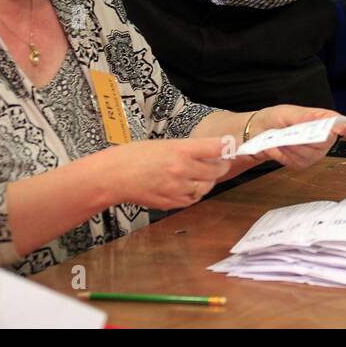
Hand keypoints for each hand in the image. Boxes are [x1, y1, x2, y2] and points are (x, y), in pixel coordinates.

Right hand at [102, 136, 231, 209]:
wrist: (113, 176)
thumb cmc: (135, 155)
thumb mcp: (165, 143)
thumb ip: (190, 148)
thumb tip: (214, 150)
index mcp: (180, 150)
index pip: (216, 147)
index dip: (228, 146)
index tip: (232, 145)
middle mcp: (182, 169)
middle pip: (217, 169)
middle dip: (221, 165)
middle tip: (219, 160)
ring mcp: (177, 188)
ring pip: (207, 186)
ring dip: (209, 180)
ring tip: (201, 173)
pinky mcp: (172, 203)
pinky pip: (193, 199)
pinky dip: (196, 192)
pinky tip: (188, 185)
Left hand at [245, 107, 345, 169]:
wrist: (257, 132)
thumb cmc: (274, 118)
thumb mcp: (288, 112)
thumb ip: (308, 117)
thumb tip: (329, 120)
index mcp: (321, 119)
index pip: (340, 123)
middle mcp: (322, 137)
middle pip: (326, 141)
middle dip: (306, 137)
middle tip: (291, 130)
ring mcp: (313, 152)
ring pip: (311, 153)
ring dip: (293, 147)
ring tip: (282, 138)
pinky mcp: (303, 163)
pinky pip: (299, 162)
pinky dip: (286, 155)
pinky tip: (280, 148)